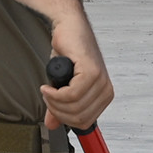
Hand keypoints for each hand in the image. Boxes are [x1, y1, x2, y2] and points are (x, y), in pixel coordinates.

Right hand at [43, 13, 112, 132]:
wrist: (69, 28)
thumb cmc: (69, 53)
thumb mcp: (62, 85)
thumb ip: (60, 106)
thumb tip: (52, 124)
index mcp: (103, 95)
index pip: (84, 123)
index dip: (63, 119)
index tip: (52, 108)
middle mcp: (105, 89)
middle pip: (78, 118)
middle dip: (57, 111)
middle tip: (48, 97)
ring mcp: (100, 80)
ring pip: (73, 107)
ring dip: (53, 101)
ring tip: (48, 90)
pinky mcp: (91, 71)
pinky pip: (71, 95)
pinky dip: (55, 94)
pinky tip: (49, 86)